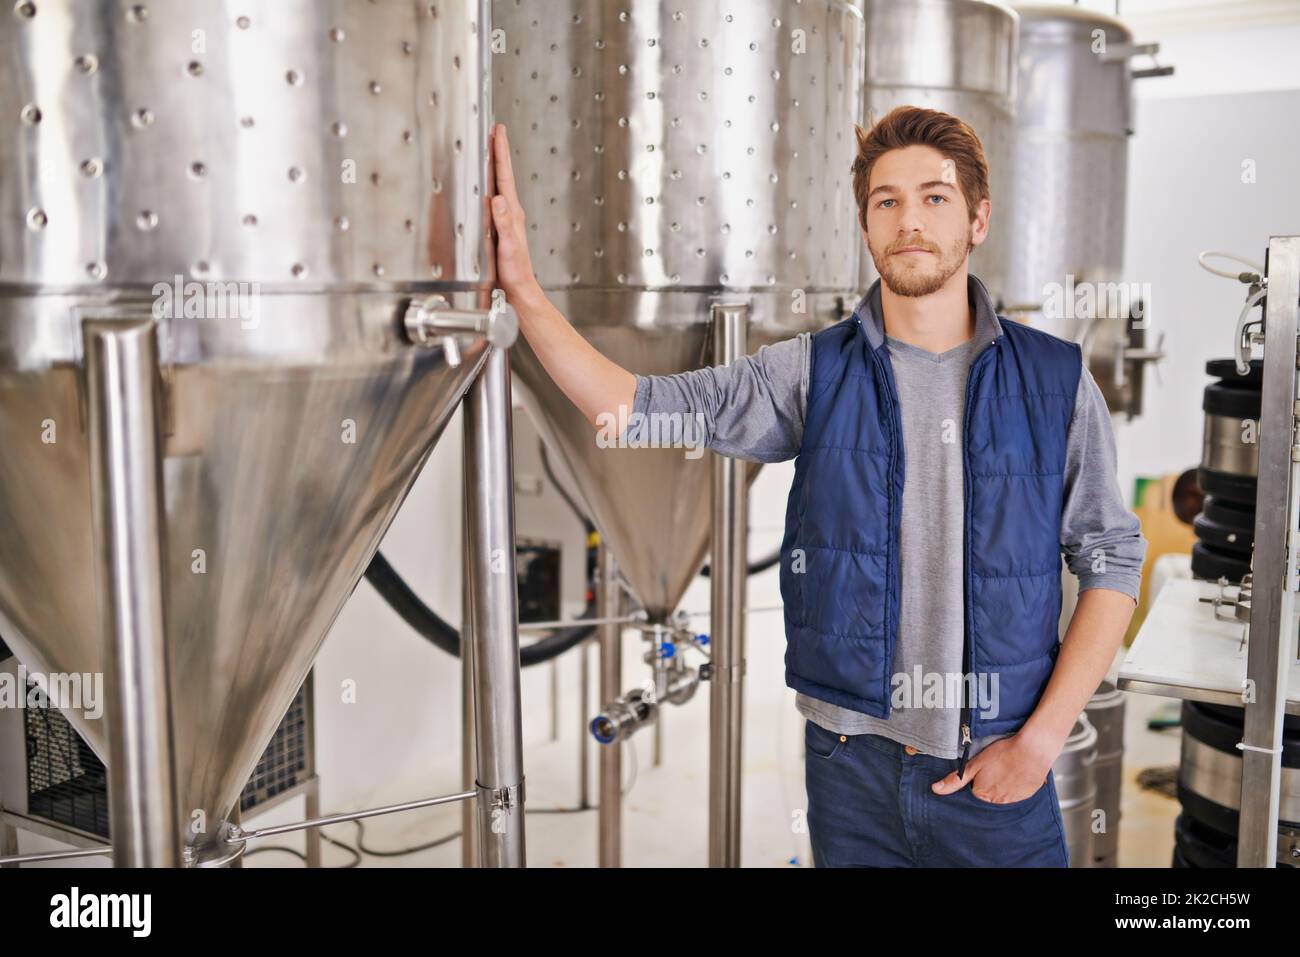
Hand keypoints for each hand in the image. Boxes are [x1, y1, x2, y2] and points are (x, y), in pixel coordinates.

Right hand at [489, 123, 540, 302]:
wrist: (519, 289)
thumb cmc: (515, 272)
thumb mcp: (508, 247)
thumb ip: (504, 223)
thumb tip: (498, 200)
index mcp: (512, 213)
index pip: (505, 176)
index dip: (500, 153)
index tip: (498, 132)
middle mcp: (511, 212)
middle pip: (504, 175)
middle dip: (498, 152)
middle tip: (495, 131)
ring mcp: (507, 219)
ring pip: (500, 185)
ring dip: (495, 166)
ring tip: (490, 150)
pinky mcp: (502, 227)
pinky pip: (495, 199)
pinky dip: (491, 184)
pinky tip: (486, 185)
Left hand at [930, 734, 1055, 803]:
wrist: (1033, 750)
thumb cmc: (1004, 753)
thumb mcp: (975, 763)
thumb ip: (956, 779)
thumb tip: (936, 790)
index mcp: (981, 794)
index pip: (971, 795)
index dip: (973, 783)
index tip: (978, 774)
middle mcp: (996, 802)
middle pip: (986, 797)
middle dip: (987, 786)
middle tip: (993, 770)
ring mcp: (1012, 801)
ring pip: (1000, 797)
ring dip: (1000, 787)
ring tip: (1004, 771)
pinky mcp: (1025, 797)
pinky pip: (1015, 796)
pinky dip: (1013, 788)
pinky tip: (1014, 775)